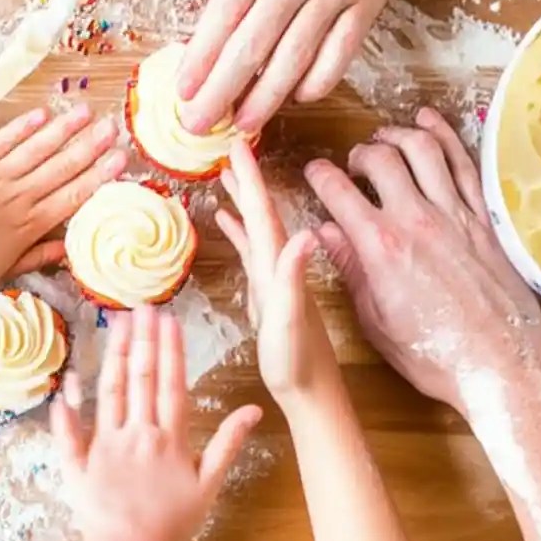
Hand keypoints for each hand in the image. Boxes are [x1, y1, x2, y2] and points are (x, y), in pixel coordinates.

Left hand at [0, 105, 125, 288]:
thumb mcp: (5, 271)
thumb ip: (39, 257)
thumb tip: (68, 248)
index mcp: (31, 225)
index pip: (73, 196)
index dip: (99, 176)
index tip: (121, 159)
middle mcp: (21, 196)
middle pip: (62, 168)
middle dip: (90, 146)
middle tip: (113, 127)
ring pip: (38, 150)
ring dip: (63, 130)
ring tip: (86, 112)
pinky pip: (4, 142)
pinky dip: (23, 128)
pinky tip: (43, 113)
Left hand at [50, 307, 262, 540]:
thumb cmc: (173, 522)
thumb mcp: (208, 485)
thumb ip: (227, 443)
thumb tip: (253, 410)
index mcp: (168, 438)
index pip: (170, 384)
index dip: (170, 350)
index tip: (169, 319)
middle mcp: (136, 434)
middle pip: (140, 378)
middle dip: (143, 340)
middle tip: (142, 307)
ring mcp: (105, 445)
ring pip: (109, 392)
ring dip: (114, 356)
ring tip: (116, 324)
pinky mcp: (79, 461)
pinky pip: (69, 432)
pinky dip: (65, 408)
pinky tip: (66, 381)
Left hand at [178, 0, 414, 132]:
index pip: (226, 11)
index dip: (202, 56)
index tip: (183, 88)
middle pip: (254, 45)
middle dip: (222, 91)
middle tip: (198, 122)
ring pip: (295, 59)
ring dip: (265, 99)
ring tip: (241, 124)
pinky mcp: (368, 5)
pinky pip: (340, 55)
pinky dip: (317, 83)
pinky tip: (293, 98)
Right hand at [214, 140, 342, 408]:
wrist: (313, 395)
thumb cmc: (298, 366)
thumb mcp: (290, 323)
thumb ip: (293, 279)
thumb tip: (307, 233)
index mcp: (283, 267)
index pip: (265, 214)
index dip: (251, 179)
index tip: (237, 145)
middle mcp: (283, 266)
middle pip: (263, 212)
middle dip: (248, 178)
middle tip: (230, 145)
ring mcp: (278, 278)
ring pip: (259, 226)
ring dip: (245, 199)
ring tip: (227, 172)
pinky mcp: (273, 292)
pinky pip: (254, 248)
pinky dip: (241, 229)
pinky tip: (228, 218)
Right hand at [304, 108, 540, 415]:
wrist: (502, 366)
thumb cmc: (435, 356)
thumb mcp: (376, 321)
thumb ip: (350, 270)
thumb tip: (325, 234)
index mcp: (380, 248)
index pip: (339, 192)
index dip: (320, 176)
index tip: (314, 173)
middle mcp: (416, 221)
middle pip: (380, 159)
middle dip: (358, 153)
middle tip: (352, 164)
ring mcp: (455, 215)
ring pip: (422, 149)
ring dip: (397, 135)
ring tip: (384, 138)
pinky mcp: (484, 219)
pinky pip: (462, 163)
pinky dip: (444, 135)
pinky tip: (428, 123)